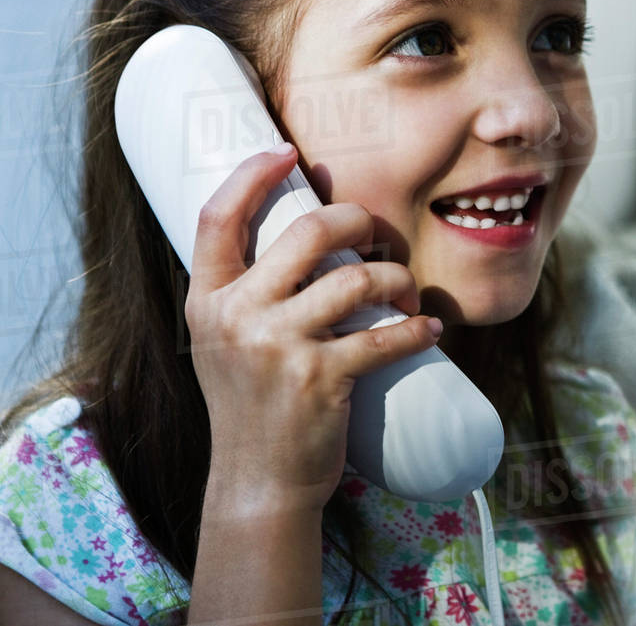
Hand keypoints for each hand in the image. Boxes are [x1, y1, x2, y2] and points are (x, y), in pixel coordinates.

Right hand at [183, 144, 441, 514]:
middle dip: (355, 220)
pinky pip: (384, 336)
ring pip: (356, 280)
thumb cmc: (253, 403)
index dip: (252, 176)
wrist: (258, 482)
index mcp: (208, 300)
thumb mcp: (227, 340)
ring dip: (395, 279)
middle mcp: (237, 316)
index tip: (288, 154)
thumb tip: (307, 217)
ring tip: (405, 293)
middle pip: (307, 233)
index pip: (218, 217)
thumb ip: (252, 287)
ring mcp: (278, 346)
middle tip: (375, 233)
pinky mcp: (321, 378)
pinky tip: (427, 329)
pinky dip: (415, 329)